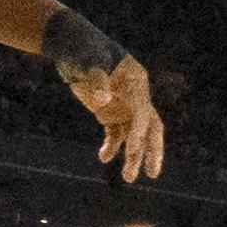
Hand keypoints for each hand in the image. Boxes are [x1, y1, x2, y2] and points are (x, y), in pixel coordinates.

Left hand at [66, 54, 167, 182]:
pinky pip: (115, 135)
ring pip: (134, 137)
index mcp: (136, 83)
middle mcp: (135, 98)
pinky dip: (111, 147)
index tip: (133, 149)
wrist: (73, 48)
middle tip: (152, 173)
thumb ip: (96, 81)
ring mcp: (124, 107)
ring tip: (128, 178)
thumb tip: (101, 100)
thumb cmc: (84, 51)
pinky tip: (103, 158)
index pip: (143, 111)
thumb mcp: (89, 63)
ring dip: (133, 157)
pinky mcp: (110, 114)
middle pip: (150, 128)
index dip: (139, 130)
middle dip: (152, 151)